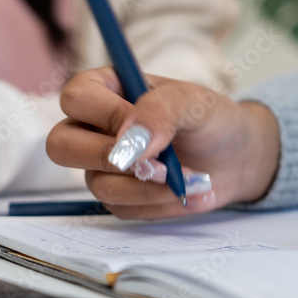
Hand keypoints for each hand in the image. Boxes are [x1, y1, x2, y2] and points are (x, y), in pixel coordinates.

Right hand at [46, 67, 280, 218]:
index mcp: (106, 89)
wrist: (237, 158)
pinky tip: (188, 191)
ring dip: (148, 186)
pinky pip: (121, 208)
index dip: (107, 117)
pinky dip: (159, 203)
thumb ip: (160, 111)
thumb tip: (127, 143)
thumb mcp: (193, 103)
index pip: (76, 99)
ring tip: (192, 177)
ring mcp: (101, 165)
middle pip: (60, 145)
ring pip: (97, 184)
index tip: (150, 130)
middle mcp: (94, 127)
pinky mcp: (117, 196)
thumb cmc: (211, 119)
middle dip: (109, 159)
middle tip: (156, 163)